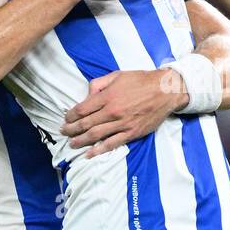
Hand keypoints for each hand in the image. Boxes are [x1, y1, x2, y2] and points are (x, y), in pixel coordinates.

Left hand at [61, 68, 184, 157]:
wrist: (165, 91)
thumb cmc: (141, 81)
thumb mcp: (117, 75)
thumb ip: (99, 84)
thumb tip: (87, 95)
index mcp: (107, 96)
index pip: (82, 109)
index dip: (71, 115)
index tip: (66, 119)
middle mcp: (112, 111)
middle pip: (85, 124)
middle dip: (72, 129)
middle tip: (64, 133)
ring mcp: (122, 124)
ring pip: (96, 135)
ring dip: (81, 141)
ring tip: (72, 144)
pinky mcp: (132, 133)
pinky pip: (112, 143)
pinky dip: (99, 150)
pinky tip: (89, 154)